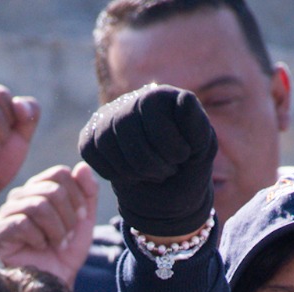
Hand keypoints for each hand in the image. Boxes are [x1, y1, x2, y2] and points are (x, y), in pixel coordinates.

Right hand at [0, 163, 100, 287]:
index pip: (60, 174)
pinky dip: (39, 239)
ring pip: (39, 206)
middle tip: (67, 236)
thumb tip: (81, 167)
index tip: (81, 218)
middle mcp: (20, 196)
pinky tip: (39, 248)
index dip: (77, 196)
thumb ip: (88, 193)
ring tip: (57, 244)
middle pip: (52, 190)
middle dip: (68, 217)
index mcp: (39, 188)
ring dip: (56, 230)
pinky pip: (23, 224)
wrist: (55, 281)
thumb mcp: (84, 220)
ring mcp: (6, 212)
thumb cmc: (66, 251)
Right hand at [79, 85, 215, 239]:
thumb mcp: (202, 150)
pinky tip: (131, 176)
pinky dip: (112, 172)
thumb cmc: (188, 168)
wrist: (167, 194)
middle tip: (167, 172)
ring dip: (132, 171)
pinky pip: (91, 151)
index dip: (169, 141)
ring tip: (152, 175)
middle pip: (125, 126)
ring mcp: (108, 117)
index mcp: (161, 95)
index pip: (151, 107)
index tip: (183, 156)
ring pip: (105, 140)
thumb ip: (197, 125)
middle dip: (150, 162)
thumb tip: (185, 98)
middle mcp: (131, 99)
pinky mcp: (90, 136)